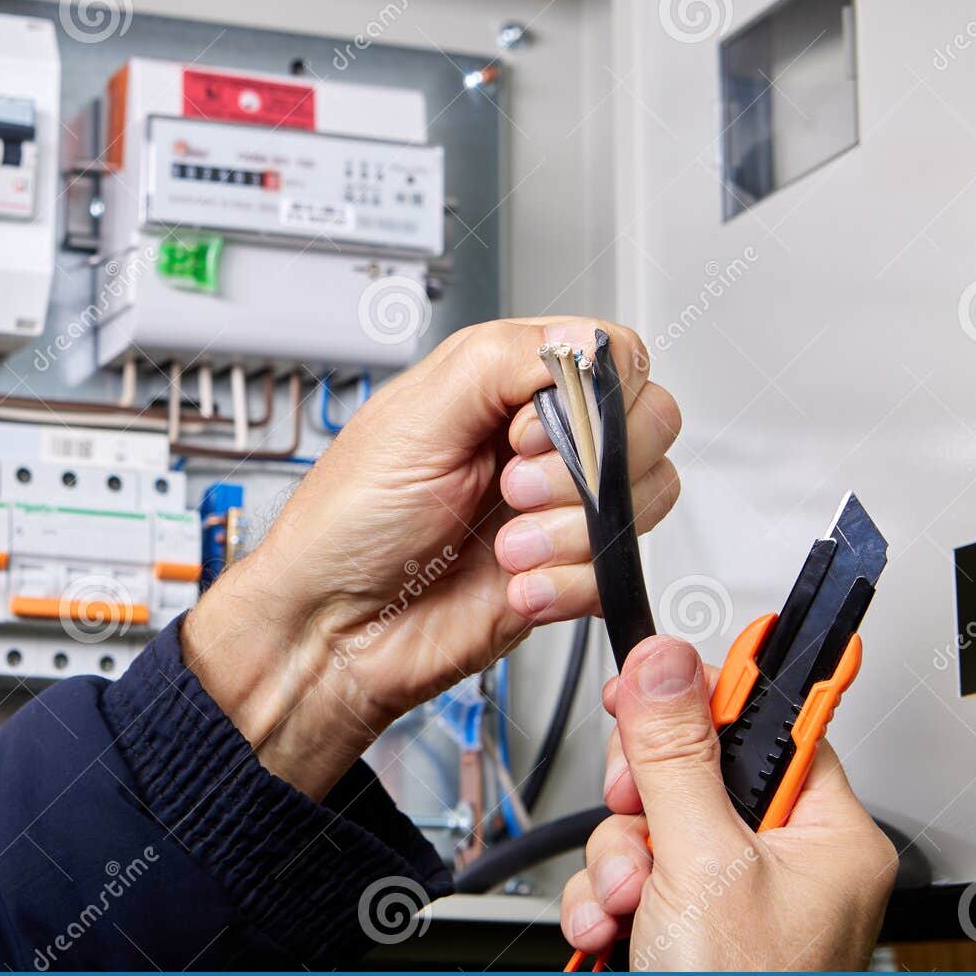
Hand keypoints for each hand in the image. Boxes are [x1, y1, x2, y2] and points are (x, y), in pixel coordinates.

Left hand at [181, 318, 680, 798]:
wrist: (328, 634)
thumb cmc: (343, 527)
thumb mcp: (412, 421)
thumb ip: (500, 363)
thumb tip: (586, 341)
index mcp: (500, 387)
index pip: (611, 359)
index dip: (588, 397)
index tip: (521, 435)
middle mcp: (537, 443)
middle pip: (648, 423)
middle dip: (586, 467)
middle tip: (511, 490)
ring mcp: (557, 510)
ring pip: (645, 497)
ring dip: (573, 531)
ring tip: (506, 548)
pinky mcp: (566, 574)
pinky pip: (619, 570)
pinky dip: (570, 585)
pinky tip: (515, 586)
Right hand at [560, 636, 896, 969]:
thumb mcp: (703, 863)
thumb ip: (676, 754)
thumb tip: (665, 663)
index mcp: (826, 838)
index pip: (768, 724)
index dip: (705, 696)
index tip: (653, 671)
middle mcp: (781, 863)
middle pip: (689, 769)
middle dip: (639, 802)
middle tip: (636, 816)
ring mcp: (724, 896)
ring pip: (643, 822)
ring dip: (613, 861)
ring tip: (626, 904)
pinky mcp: (674, 922)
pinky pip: (623, 872)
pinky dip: (602, 897)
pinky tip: (610, 928)